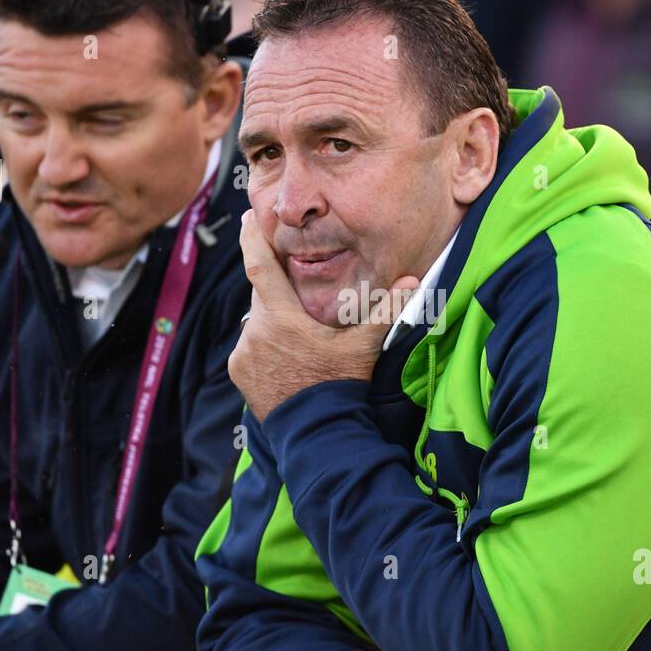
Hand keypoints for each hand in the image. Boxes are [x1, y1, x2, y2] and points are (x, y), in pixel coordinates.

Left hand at [228, 210, 417, 419]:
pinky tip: (287, 358)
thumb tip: (412, 279)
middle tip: (300, 300)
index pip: (259, 266)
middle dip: (278, 290)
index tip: (247, 217)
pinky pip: (249, 345)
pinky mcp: (238, 370)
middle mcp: (255, 330)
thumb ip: (384, 310)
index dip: (252, 237)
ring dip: (273, 320)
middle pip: (262, 294)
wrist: (316, 433)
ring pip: (256, 320)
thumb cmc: (339, 385)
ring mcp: (243, 352)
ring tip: (299, 339)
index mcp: (282, 317)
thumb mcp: (364, 346)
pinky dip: (264, 344)